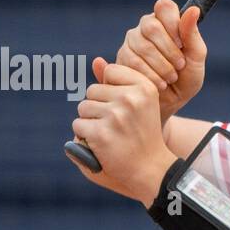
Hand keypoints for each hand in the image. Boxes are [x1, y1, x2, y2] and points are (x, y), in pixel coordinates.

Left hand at [69, 62, 178, 206]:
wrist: (151, 168)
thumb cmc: (143, 133)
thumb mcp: (139, 103)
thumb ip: (117, 81)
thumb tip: (96, 60)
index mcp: (144, 87)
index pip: (110, 71)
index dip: (112, 89)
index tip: (126, 107)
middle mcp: (131, 98)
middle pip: (92, 90)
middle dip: (98, 107)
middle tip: (118, 125)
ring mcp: (115, 116)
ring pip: (83, 107)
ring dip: (91, 121)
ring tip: (111, 134)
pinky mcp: (101, 134)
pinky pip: (79, 125)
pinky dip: (85, 136)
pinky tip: (103, 144)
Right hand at [94, 0, 207, 121]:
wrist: (169, 105)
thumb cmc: (185, 80)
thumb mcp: (196, 60)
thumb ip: (193, 36)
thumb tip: (194, 9)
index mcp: (165, 22)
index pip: (164, 7)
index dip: (173, 24)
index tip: (182, 45)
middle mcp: (145, 28)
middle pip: (151, 26)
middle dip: (169, 50)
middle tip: (179, 67)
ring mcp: (130, 42)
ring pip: (141, 46)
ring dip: (160, 66)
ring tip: (170, 79)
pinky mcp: (120, 59)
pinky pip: (131, 63)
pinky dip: (148, 77)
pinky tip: (157, 84)